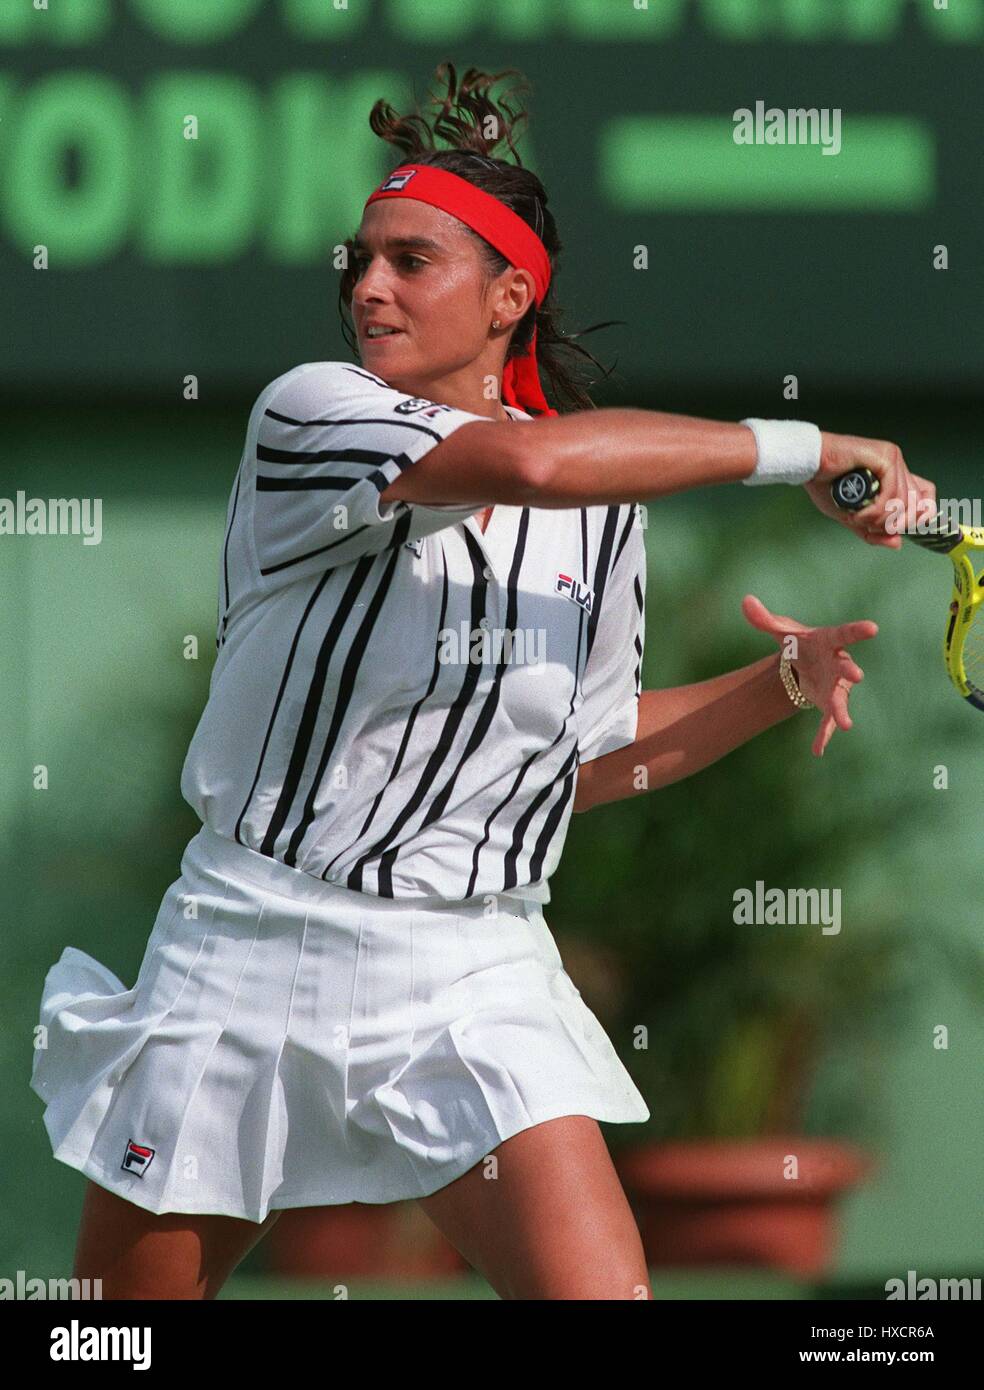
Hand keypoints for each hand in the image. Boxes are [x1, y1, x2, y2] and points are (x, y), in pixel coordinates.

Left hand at [742, 594, 878, 756]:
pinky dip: (823, 735)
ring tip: (846, 725)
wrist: (802, 664)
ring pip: (840, 700)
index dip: (858, 630)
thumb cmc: (798, 642)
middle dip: (850, 671)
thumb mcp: (781, 630)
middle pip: (846, 668)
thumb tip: (745, 601)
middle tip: (856, 675)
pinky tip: (817, 750)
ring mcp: (835, 686)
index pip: (844, 634)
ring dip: (842, 711)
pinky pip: (826, 722)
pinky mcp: (827, 703)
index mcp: (829, 642)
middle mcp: (838, 664)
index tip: (873, 628)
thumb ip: (764, 619)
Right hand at [804, 432, 936, 548]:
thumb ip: (873, 531)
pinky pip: (891, 493)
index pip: (925, 494)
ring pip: (903, 501)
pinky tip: (860, 511)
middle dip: (894, 523)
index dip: (922, 514)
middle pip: (916, 503)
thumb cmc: (824, 483)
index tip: (904, 528)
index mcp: (893, 476)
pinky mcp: (886, 457)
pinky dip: (876, 509)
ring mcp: (893, 459)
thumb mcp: (852, 517)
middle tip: (870, 525)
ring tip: (858, 517)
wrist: (809, 465)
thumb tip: (897, 543)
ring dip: (879, 518)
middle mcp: (897, 465)